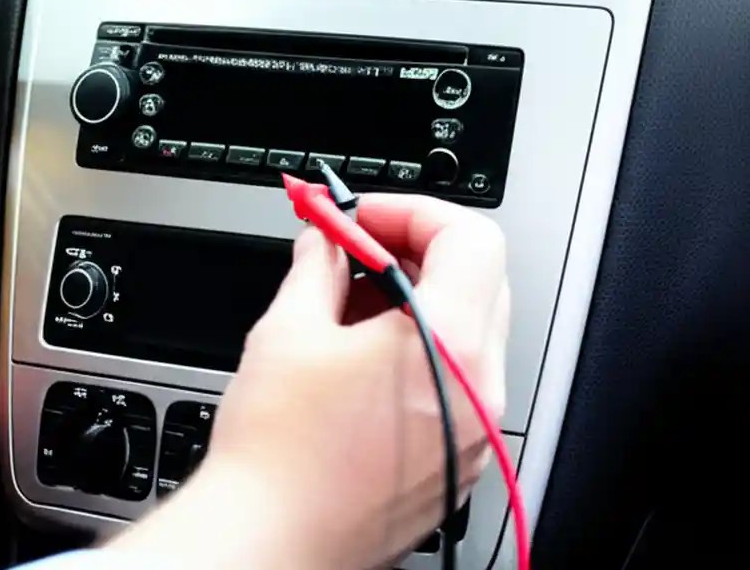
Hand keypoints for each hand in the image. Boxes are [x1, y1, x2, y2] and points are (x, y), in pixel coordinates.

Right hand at [107, 195, 509, 568]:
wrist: (270, 541)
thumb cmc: (276, 454)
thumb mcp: (287, 330)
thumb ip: (316, 267)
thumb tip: (325, 241)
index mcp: (447, 344)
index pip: (470, 238)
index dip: (411, 212)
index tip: (361, 217)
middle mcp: (477, 389)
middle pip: (479, 280)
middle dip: (414, 250)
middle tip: (353, 248)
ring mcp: (474, 431)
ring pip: (470, 331)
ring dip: (417, 300)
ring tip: (347, 307)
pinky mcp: (457, 461)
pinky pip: (458, 382)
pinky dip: (420, 352)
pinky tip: (360, 359)